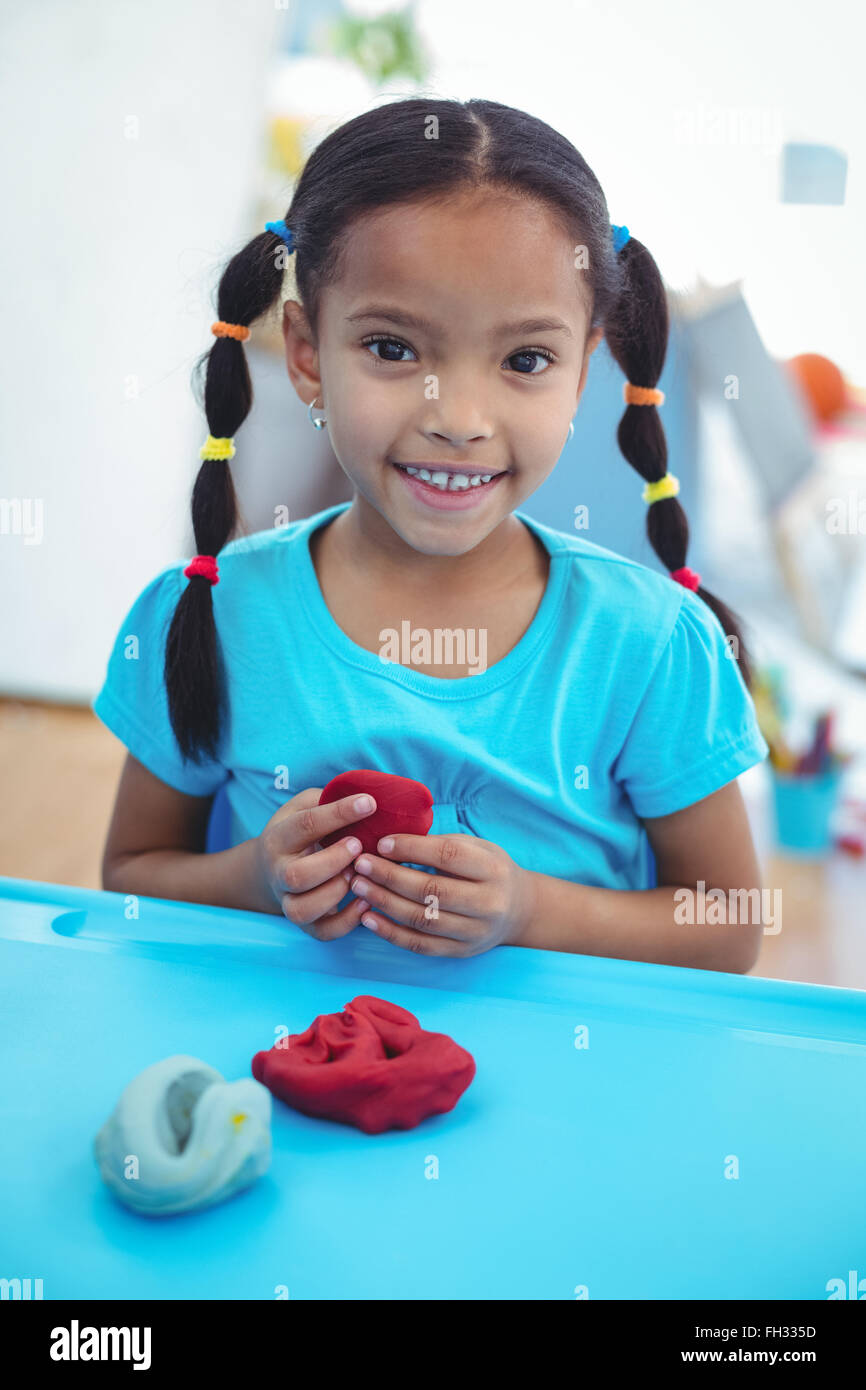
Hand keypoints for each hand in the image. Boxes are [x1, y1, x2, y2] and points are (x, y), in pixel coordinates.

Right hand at [255, 787, 377, 938]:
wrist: (271, 867)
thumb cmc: (301, 831)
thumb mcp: (306, 806)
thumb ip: (330, 799)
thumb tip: (375, 794)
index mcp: (279, 837)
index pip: (305, 824)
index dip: (339, 813)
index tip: (369, 803)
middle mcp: (279, 872)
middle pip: (297, 875)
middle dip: (332, 861)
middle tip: (358, 846)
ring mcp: (289, 901)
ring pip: (303, 909)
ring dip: (336, 893)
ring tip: (358, 875)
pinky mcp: (306, 924)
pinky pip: (323, 932)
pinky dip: (347, 922)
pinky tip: (366, 902)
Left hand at [347, 833, 535, 955]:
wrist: (519, 910)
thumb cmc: (488, 870)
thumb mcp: (476, 847)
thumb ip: (439, 845)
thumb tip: (390, 842)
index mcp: (492, 870)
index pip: (448, 857)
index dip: (411, 849)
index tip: (381, 843)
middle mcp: (488, 904)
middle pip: (431, 891)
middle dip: (390, 876)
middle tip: (360, 864)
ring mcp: (475, 932)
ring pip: (422, 919)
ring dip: (384, 902)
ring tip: (358, 886)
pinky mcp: (460, 952)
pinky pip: (420, 945)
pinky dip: (390, 932)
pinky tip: (368, 918)